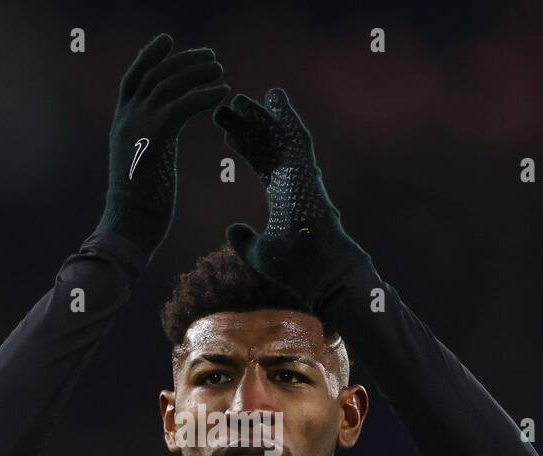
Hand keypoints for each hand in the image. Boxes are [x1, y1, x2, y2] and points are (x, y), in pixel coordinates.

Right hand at [96, 35, 228, 258]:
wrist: (128, 228)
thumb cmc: (139, 210)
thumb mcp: (142, 168)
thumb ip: (149, 146)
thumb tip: (158, 145)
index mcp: (122, 125)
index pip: (133, 79)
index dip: (149, 57)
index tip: (168, 41)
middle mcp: (127, 120)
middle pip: (154, 75)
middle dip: (183, 61)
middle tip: (210, 56)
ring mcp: (137, 128)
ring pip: (169, 85)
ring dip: (197, 73)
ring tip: (220, 70)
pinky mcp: (153, 140)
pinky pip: (182, 106)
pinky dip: (204, 95)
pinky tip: (223, 91)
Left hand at [215, 87, 368, 308]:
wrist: (318, 272)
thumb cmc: (295, 268)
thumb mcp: (259, 253)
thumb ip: (244, 240)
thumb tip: (232, 229)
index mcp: (283, 196)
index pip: (261, 164)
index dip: (245, 147)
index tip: (227, 134)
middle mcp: (293, 180)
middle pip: (266, 145)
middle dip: (245, 126)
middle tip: (224, 108)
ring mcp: (302, 174)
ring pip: (278, 136)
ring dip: (259, 116)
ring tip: (236, 99)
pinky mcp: (307, 170)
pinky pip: (295, 136)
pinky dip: (285, 116)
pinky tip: (273, 96)